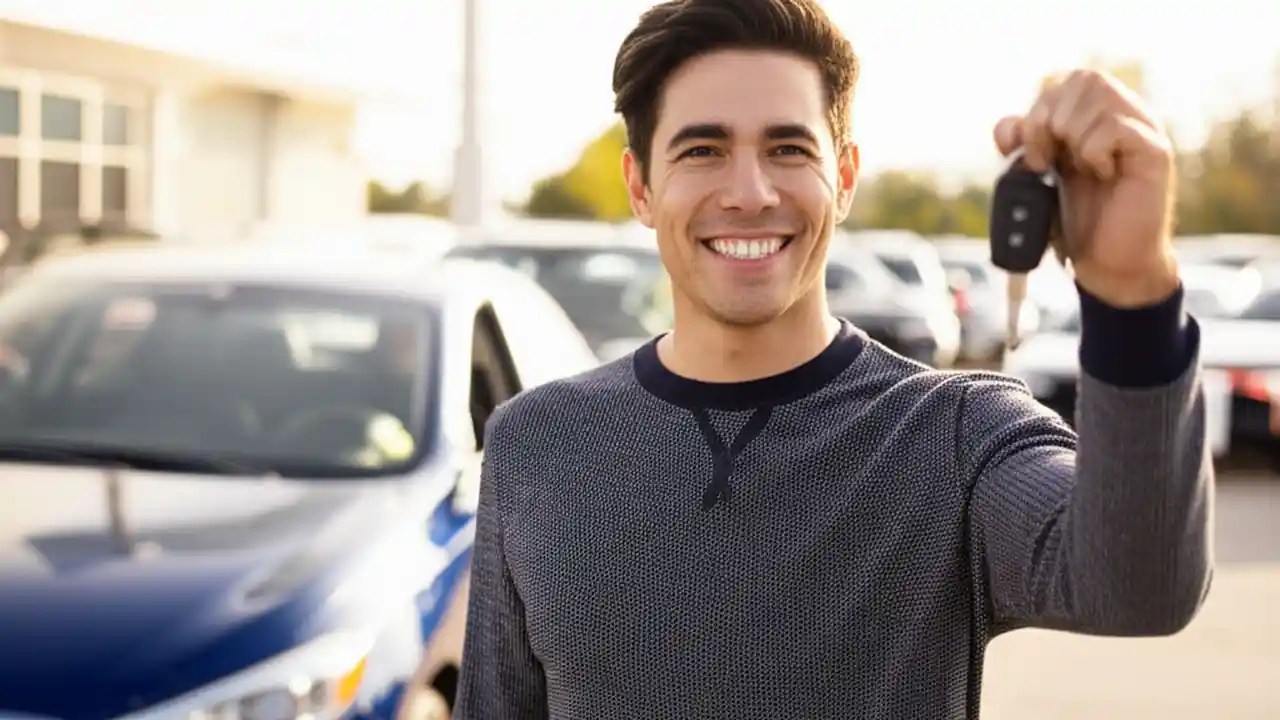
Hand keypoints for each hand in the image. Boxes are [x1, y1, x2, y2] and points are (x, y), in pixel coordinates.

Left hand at [994, 69, 1179, 306]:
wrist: (1106, 261)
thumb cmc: (1077, 217)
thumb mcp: (1038, 175)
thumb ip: (1022, 144)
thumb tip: (1008, 126)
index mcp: (1097, 115)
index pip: (1066, 82)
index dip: (1039, 112)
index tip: (1031, 153)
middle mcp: (1125, 114)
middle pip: (1083, 80)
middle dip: (1050, 121)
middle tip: (1049, 162)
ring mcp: (1143, 130)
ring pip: (1100, 97)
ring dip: (1073, 136)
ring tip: (1080, 169)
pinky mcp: (1155, 152)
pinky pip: (1116, 127)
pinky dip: (1095, 151)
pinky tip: (1103, 173)